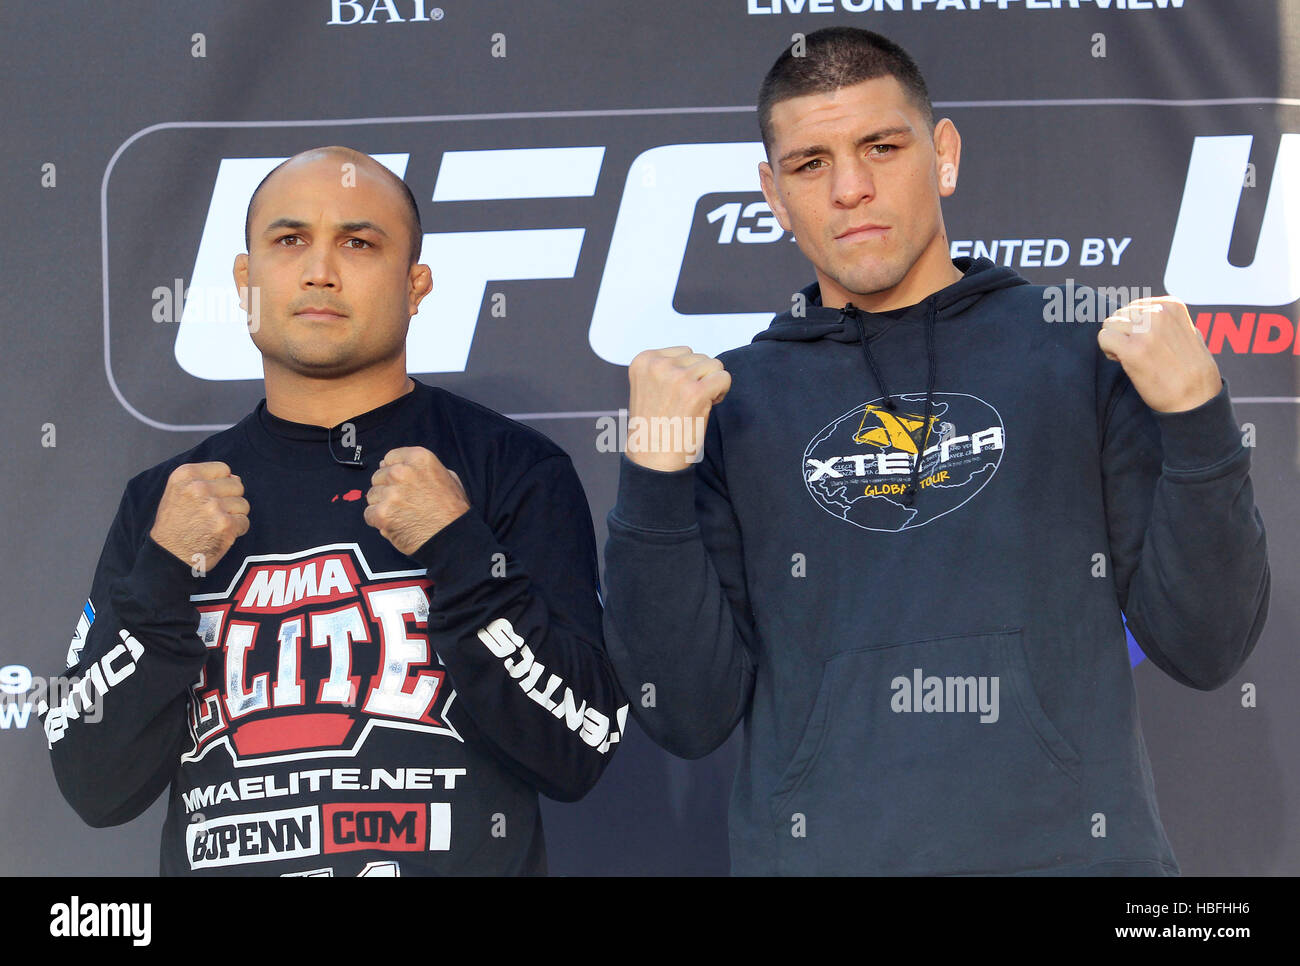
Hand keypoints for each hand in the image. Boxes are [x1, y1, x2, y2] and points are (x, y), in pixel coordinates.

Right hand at [149, 462, 249, 573]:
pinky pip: (245, 521)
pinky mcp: (225, 524)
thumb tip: (235, 477)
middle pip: (236, 485)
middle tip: (213, 514)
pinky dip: (237, 530)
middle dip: (230, 500)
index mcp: (185, 475)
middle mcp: (199, 487)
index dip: (221, 484)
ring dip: (234, 516)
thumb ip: (203, 480)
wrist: (167, 557)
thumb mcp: (177, 493)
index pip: (223, 469)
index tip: (210, 497)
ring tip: (215, 525)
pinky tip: (220, 534)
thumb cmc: (174, 525)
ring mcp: (213, 506)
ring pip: (243, 504)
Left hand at [364, 447, 469, 554]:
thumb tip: (403, 464)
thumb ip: (423, 469)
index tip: (399, 482)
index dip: (394, 472)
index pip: (390, 458)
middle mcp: (402, 472)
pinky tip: (395, 524)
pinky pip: (369, 514)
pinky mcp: (382, 513)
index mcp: (418, 459)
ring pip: (372, 495)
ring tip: (402, 514)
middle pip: (378, 476)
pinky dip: (379, 521)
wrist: (452, 538)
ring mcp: (391, 492)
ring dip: (382, 505)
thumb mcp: (448, 478)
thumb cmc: (452, 512)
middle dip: (387, 489)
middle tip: (404, 502)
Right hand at [626, 346, 731, 471]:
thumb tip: (697, 359)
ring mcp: (677, 377)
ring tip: (695, 405)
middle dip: (700, 378)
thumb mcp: (649, 387)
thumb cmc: (654, 428)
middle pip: (700, 356)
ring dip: (711, 384)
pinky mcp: (695, 392)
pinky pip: (724, 377)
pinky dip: (722, 392)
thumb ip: (667, 369)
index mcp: (643, 361)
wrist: (653, 460)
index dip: (687, 374)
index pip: (683, 352)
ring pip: (714, 365)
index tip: (675, 395)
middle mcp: (658, 366)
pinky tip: (708, 406)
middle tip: (686, 403)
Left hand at [1098, 296, 1221, 412]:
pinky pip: (1104, 338)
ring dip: (1116, 342)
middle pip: (1120, 315)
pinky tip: (1124, 361)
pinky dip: (1109, 351)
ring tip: (1133, 357)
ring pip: (1109, 325)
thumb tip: (1148, 311)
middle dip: (1124, 333)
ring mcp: (1145, 331)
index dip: (1136, 326)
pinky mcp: (1132, 350)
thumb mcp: (1188, 332)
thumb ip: (1168, 320)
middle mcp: (1158, 313)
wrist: (1196, 398)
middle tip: (1139, 352)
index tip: (1150, 342)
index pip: (1135, 306)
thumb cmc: (1191, 369)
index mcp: (1171, 305)